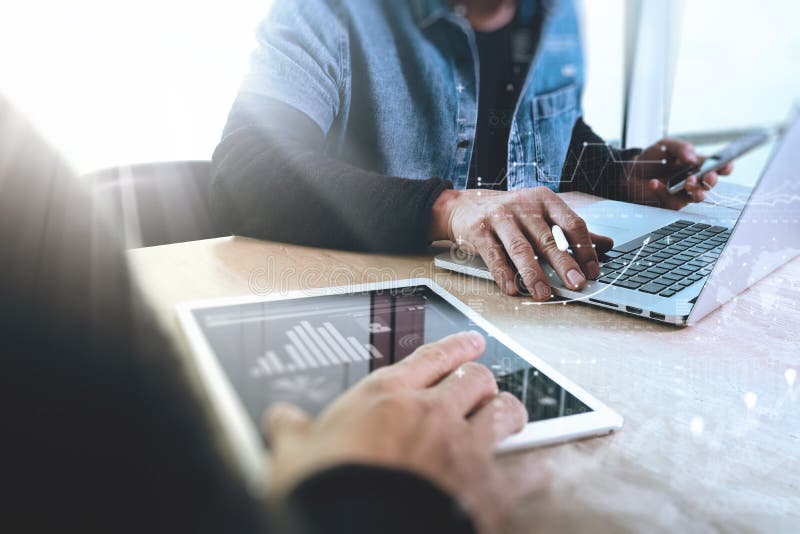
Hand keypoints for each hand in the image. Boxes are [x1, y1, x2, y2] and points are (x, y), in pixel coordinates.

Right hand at [265, 332, 528, 533]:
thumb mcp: (295, 455)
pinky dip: (532, 469)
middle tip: (482, 385)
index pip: (431, 356)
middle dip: (481, 380)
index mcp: (387, 397)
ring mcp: (463, 447)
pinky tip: (537, 468)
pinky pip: (525, 470)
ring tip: (510, 415)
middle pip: (475, 378)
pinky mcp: (487, 487)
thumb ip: (291, 432)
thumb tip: (280, 421)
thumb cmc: (329, 489)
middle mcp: (432, 413)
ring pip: (505, 411)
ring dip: (509, 411)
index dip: (456, 346)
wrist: (362, 528)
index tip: (471, 342)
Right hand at [429, 187, 612, 299]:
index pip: (571, 223)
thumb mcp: (541, 213)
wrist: (463, 205)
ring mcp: (499, 217)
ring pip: (521, 248)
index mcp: (544, 200)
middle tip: (577, 284)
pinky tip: (512, 288)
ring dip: (534, 274)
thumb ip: (570, 229)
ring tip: (543, 294)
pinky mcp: (479, 230)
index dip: (585, 249)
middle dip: (564, 264)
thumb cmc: (508, 212)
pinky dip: (504, 274)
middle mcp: (523, 206)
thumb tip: (607, 244)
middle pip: (547, 238)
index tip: (593, 271)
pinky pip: (493, 255)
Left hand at [624, 138, 733, 209]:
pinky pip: (673, 201)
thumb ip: (681, 148)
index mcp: (698, 165)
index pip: (718, 167)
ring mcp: (684, 193)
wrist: (631, 172)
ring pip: (698, 197)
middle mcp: (694, 180)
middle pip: (710, 184)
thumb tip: (692, 158)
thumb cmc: (653, 158)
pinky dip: (663, 191)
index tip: (726, 165)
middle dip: (711, 180)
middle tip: (706, 176)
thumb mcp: (666, 145)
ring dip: (695, 190)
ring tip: (687, 182)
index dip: (725, 167)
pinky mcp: (671, 203)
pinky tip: (654, 183)